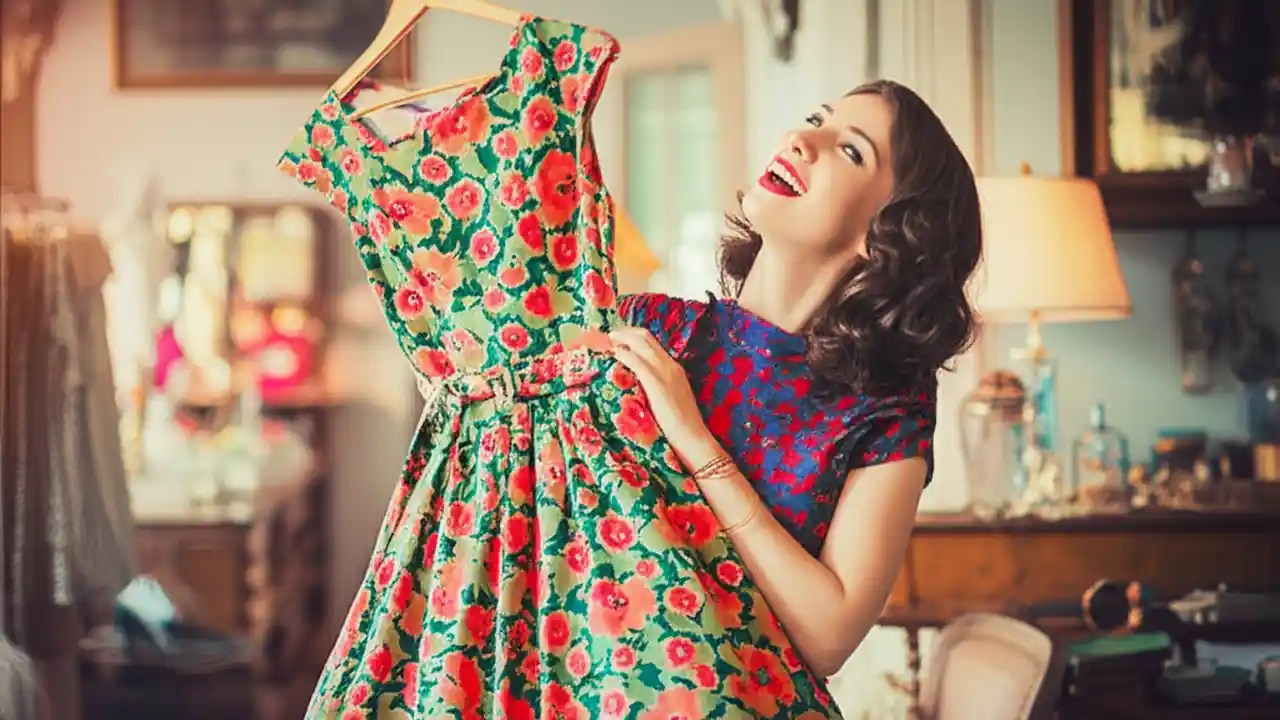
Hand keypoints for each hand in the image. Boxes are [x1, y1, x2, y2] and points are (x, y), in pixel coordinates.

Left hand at [608, 326, 719, 467]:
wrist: (693, 437)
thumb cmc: (681, 426)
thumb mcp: (670, 400)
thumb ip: (657, 389)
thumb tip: (638, 388)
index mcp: (674, 368)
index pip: (652, 343)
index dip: (633, 337)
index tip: (618, 339)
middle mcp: (670, 365)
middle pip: (645, 336)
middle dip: (625, 332)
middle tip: (609, 336)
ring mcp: (664, 372)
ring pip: (641, 343)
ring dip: (621, 339)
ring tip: (607, 341)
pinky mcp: (657, 382)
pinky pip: (637, 361)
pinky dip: (624, 354)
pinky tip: (614, 355)